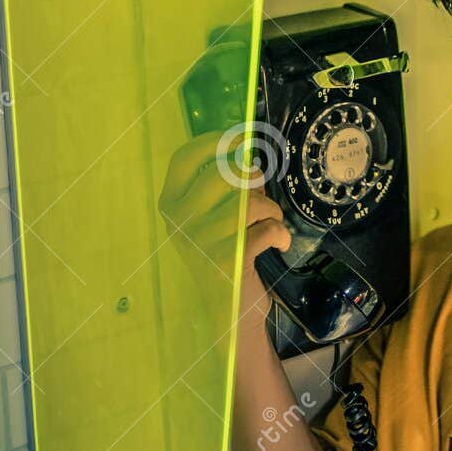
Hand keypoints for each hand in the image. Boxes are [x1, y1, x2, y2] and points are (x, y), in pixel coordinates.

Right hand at [158, 130, 290, 331]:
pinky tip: (278, 244)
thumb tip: (252, 159)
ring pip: (251, 203)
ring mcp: (200, 243)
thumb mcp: (217, 218)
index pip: (184, 159)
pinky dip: (281, 233)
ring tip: (272, 223)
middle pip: (224, 175)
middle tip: (263, 191)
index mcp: (171, 205)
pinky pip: (266, 229)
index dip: (214, 142)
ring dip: (272, 211)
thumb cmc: (226, 256)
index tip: (240, 138)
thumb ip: (228, 189)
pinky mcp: (226, 261)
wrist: (229, 313)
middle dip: (255, 179)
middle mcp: (179, 222)